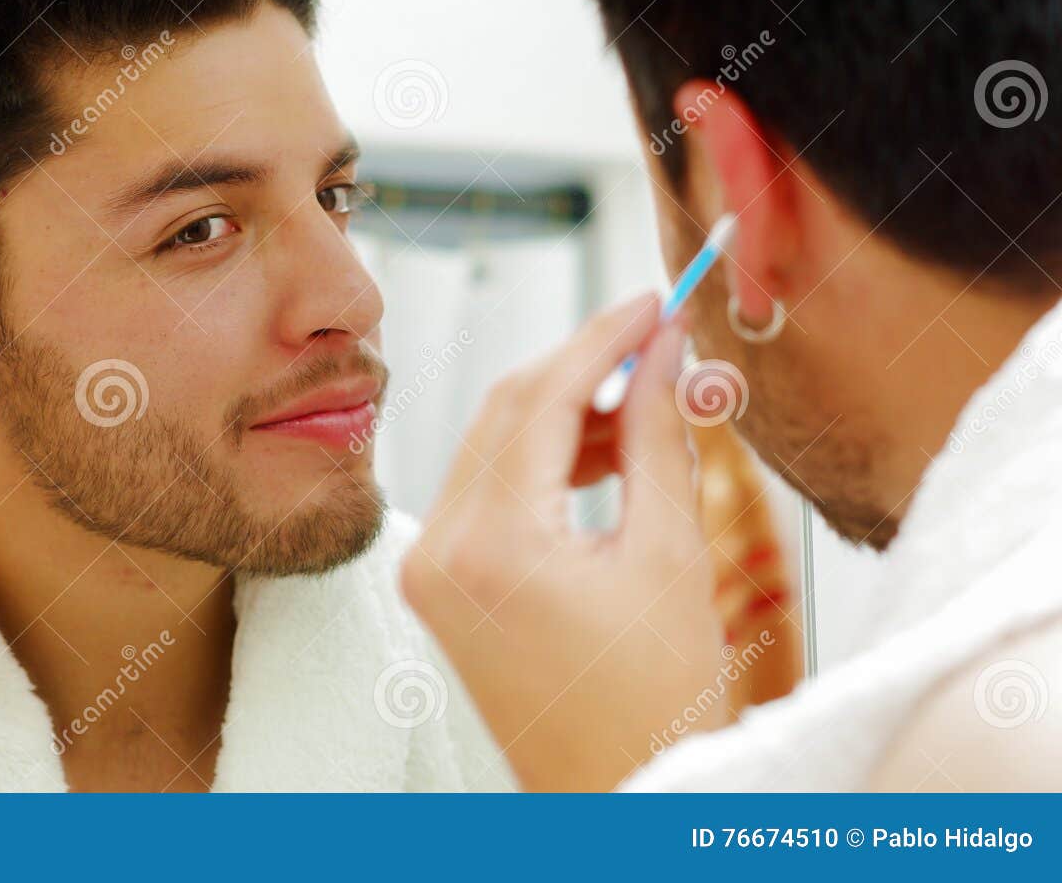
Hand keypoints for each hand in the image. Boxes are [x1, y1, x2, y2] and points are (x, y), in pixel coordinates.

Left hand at [400, 294, 726, 791]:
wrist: (619, 795)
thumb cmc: (654, 707)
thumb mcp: (670, 556)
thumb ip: (659, 438)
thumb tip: (663, 353)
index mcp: (489, 547)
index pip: (538, 398)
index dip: (601, 338)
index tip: (650, 302)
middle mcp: (437, 550)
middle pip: (505, 410)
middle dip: (580, 365)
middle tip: (651, 337)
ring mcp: (429, 567)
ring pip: (493, 442)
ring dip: (563, 409)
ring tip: (643, 396)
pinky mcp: (439, 580)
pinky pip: (486, 486)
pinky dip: (539, 458)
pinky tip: (601, 446)